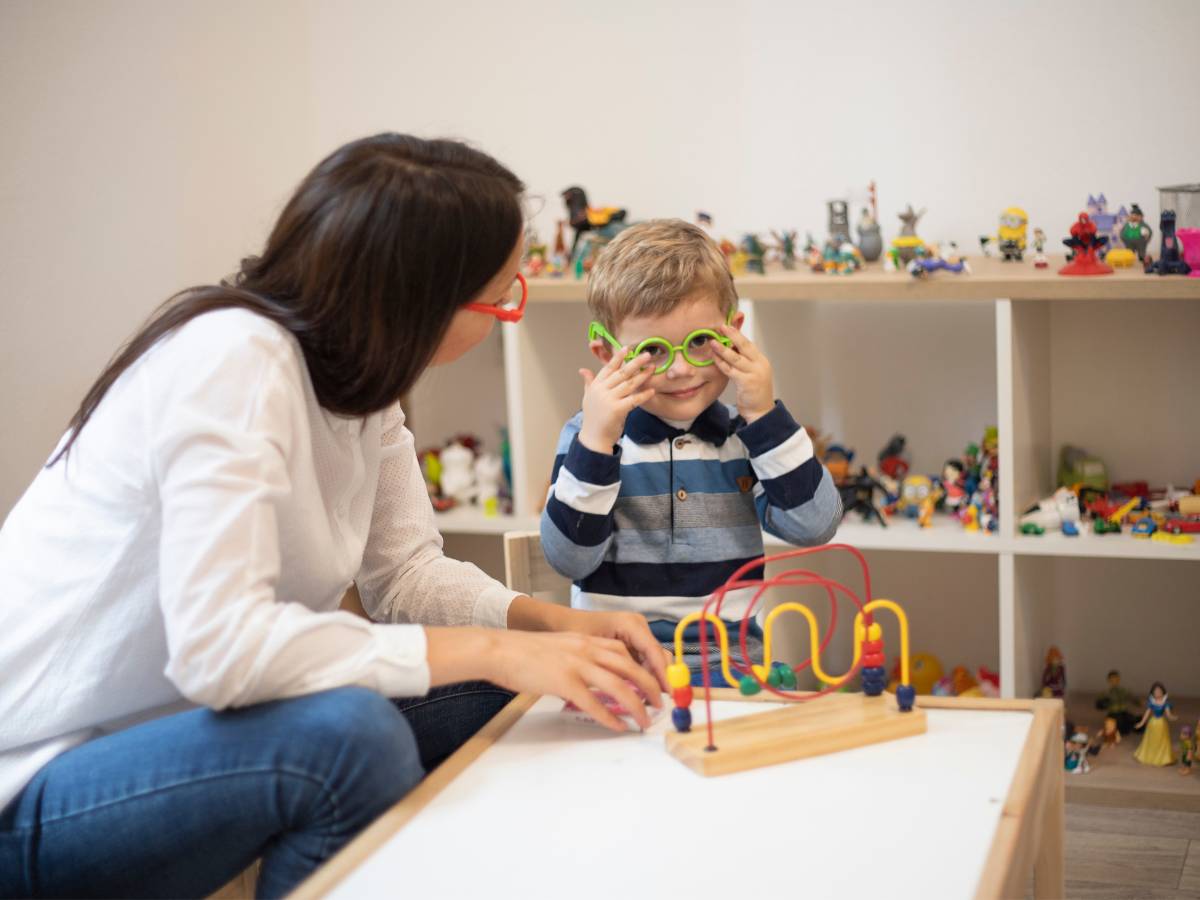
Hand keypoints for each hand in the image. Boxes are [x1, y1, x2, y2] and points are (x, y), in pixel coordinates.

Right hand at [429, 628, 663, 731]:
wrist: (499, 650)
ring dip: (637, 706)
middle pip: (631, 669)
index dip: (644, 668)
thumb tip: (594, 676)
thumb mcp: (560, 647)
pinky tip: (618, 727)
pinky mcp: (564, 683)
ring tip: (646, 721)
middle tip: (660, 704)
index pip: (625, 653)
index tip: (653, 684)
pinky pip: (595, 703)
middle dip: (650, 688)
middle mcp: (587, 650)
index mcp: (586, 641)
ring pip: (619, 687)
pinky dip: (609, 717)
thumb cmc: (524, 652)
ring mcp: (577, 666)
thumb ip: (579, 657)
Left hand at [559, 608, 670, 693]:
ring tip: (646, 702)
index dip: (663, 675)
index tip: (666, 695)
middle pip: (659, 656)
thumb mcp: (590, 651)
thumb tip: (630, 693)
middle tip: (656, 704)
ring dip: (652, 681)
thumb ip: (612, 670)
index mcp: (630, 624)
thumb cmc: (572, 634)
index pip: (654, 651)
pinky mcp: (632, 641)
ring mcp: (637, 633)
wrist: (560, 622)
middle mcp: (638, 626)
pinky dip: (643, 677)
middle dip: (660, 680)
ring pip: (654, 660)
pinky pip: (644, 661)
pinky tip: (638, 693)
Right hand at [578, 348, 655, 453]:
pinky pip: (634, 400)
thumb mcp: (588, 398)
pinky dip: (643, 395)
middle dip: (635, 363)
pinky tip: (652, 390)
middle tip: (647, 355)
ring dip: (642, 376)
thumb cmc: (593, 418)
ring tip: (653, 369)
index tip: (627, 348)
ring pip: (629, 384)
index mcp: (596, 386)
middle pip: (621, 373)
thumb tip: (583, 370)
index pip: (608, 368)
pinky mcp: (617, 410)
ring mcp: (609, 400)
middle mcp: (602, 390)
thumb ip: (588, 383)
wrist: (594, 437)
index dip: (618, 358)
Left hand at [712, 324, 774, 422]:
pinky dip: (722, 364)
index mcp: (761, 361)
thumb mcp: (751, 373)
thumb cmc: (754, 393)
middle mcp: (759, 365)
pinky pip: (731, 370)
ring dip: (723, 349)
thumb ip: (743, 361)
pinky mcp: (747, 382)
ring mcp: (754, 373)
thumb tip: (730, 348)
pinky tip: (714, 358)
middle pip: (745, 346)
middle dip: (733, 335)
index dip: (737, 334)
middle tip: (722, 326)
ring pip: (736, 358)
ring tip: (713, 342)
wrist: (760, 411)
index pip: (749, 344)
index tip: (727, 326)